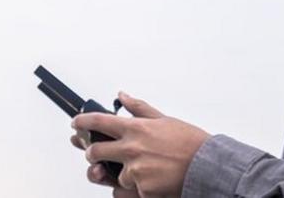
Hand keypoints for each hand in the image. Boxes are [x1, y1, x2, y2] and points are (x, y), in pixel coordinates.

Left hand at [73, 92, 209, 197]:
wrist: (207, 166)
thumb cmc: (189, 142)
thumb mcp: (164, 120)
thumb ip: (139, 108)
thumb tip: (122, 96)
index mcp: (136, 128)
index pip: (100, 121)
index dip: (83, 121)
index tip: (76, 123)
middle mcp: (132, 148)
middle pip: (95, 152)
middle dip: (91, 153)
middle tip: (94, 154)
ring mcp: (135, 171)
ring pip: (115, 175)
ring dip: (124, 173)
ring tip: (145, 168)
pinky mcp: (142, 189)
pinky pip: (130, 191)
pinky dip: (139, 187)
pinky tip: (154, 180)